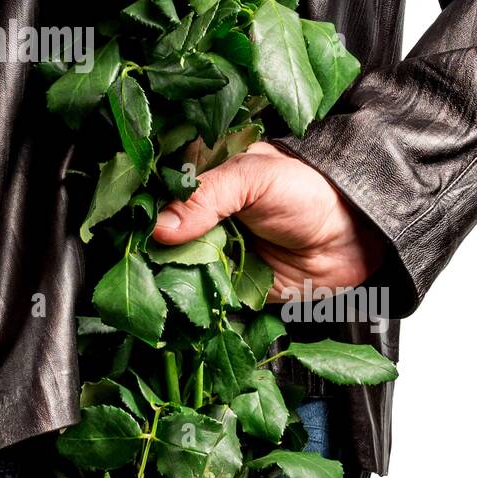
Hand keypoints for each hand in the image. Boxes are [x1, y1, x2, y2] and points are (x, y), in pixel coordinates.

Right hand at [152, 142, 385, 302]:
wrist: (352, 238)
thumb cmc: (308, 192)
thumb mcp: (253, 177)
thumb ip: (207, 196)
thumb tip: (160, 227)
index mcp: (204, 179)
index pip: (157, 191)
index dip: (140, 207)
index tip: (124, 223)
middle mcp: (202, 216)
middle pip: (158, 233)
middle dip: (147, 247)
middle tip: (135, 258)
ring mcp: (213, 251)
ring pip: (172, 266)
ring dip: (164, 276)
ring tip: (152, 282)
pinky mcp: (227, 284)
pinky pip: (198, 293)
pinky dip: (188, 299)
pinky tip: (176, 300)